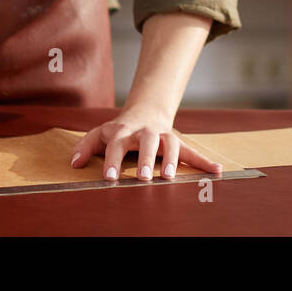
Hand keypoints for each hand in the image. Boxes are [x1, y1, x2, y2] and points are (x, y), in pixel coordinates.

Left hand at [69, 105, 222, 180]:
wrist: (146, 112)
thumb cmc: (119, 130)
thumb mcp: (99, 133)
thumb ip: (84, 146)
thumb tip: (74, 164)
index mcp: (124, 131)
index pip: (117, 144)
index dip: (113, 160)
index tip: (109, 178)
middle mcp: (146, 132)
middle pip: (148, 141)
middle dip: (146, 159)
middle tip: (142, 177)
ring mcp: (164, 136)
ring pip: (172, 145)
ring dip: (173, 160)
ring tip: (170, 177)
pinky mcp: (178, 143)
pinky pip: (193, 152)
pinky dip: (205, 162)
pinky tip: (217, 171)